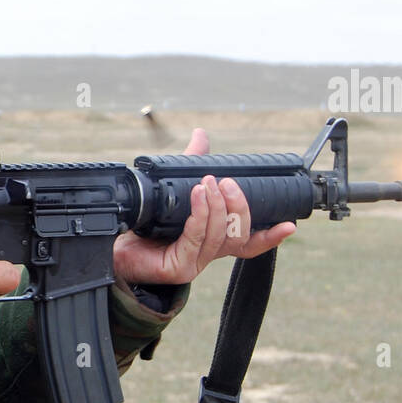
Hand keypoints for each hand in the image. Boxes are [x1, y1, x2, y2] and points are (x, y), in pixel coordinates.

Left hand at [113, 128, 295, 285]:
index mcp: (212, 240)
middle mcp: (207, 253)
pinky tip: (197, 197)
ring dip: (217, 207)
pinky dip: (199, 216)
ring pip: (220, 237)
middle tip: (227, 182)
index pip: (248, 242)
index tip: (290, 224)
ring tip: (208, 184)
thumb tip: (202, 135)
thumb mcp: (173, 191)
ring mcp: (193, 263)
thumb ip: (191, 166)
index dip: (270, 235)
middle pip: (239, 236)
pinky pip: (195, 239)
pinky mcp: (177, 267)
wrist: (111, 246)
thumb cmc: (142, 225)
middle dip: (238, 207)